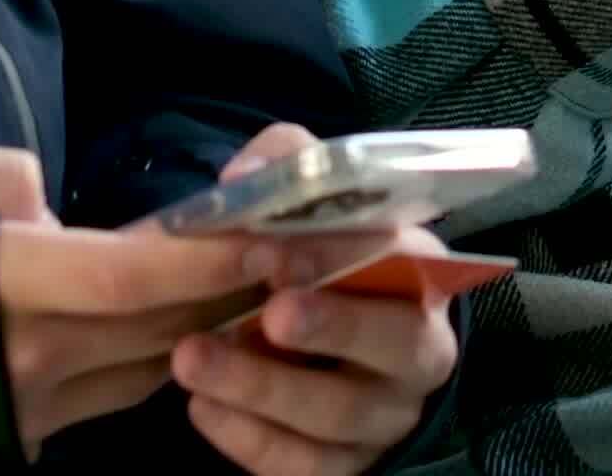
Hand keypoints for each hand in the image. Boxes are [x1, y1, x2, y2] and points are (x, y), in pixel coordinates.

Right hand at [0, 140, 272, 455]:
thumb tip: (41, 194)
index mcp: (2, 285)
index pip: (129, 277)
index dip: (206, 259)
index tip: (273, 235)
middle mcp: (28, 359)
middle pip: (157, 330)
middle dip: (233, 295)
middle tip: (298, 256)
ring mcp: (29, 409)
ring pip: (144, 372)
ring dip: (203, 332)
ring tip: (258, 289)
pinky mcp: (23, 437)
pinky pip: (110, 398)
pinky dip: (153, 363)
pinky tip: (183, 330)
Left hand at [170, 126, 461, 474]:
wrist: (308, 336)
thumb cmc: (310, 257)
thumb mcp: (305, 197)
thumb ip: (282, 165)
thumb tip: (245, 179)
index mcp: (420, 271)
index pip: (403, 257)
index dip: (345, 256)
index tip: (280, 251)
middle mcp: (419, 347)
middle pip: (395, 343)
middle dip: (332, 327)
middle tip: (268, 314)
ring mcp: (386, 414)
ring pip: (340, 413)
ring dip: (264, 387)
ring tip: (191, 358)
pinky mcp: (348, 464)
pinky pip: (305, 464)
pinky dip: (248, 439)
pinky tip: (200, 408)